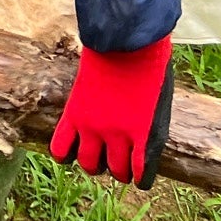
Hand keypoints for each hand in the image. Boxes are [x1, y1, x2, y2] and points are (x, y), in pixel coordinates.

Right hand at [49, 36, 173, 188]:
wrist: (125, 41)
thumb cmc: (150, 66)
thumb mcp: (160, 102)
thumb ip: (149, 128)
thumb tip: (140, 146)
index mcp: (143, 134)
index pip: (141, 174)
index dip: (140, 178)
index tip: (139, 176)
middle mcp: (117, 135)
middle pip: (115, 171)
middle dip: (119, 171)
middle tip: (118, 162)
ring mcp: (92, 126)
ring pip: (88, 165)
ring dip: (94, 165)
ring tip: (95, 156)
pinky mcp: (73, 115)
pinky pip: (60, 149)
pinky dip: (63, 156)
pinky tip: (69, 153)